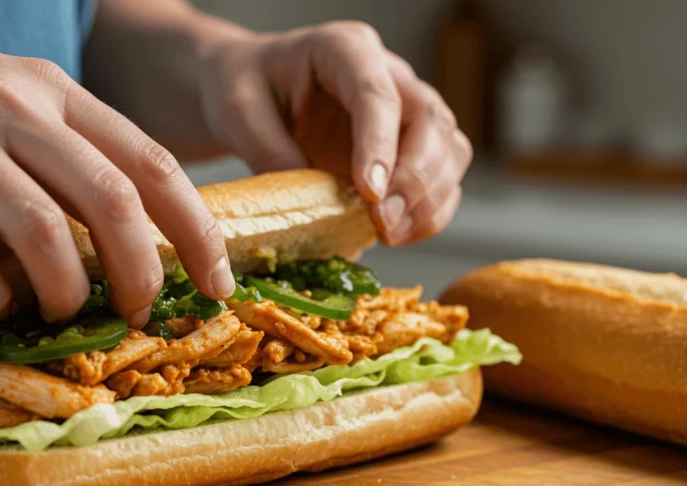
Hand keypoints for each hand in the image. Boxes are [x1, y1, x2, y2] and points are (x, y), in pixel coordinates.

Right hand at [0, 5, 234, 325]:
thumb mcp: (4, 101)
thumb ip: (63, 155)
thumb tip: (126, 237)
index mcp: (51, 92)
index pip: (151, 162)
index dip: (196, 229)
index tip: (218, 282)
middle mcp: (12, 107)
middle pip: (112, 198)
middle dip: (143, 271)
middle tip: (143, 314)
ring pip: (40, 227)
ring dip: (66, 289)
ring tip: (63, 313)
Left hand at [197, 21, 471, 246]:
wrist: (252, 91)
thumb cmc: (244, 89)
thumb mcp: (238, 113)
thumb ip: (268, 151)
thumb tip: (310, 204)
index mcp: (344, 49)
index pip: (377, 93)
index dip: (380, 144)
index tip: (371, 191)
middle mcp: (388, 73)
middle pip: (430, 119)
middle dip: (414, 178)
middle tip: (381, 222)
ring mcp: (406, 109)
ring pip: (448, 148)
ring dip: (429, 199)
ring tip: (389, 234)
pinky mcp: (410, 146)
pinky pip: (443, 176)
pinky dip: (431, 211)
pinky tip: (400, 234)